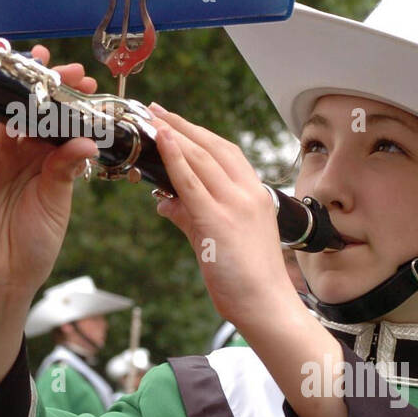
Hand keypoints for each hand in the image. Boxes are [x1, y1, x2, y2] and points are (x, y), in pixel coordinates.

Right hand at [0, 46, 98, 304]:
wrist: (2, 280)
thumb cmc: (33, 246)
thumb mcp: (56, 205)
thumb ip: (64, 171)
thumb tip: (83, 139)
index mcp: (48, 165)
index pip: (60, 125)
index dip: (72, 103)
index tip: (87, 82)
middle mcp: (22, 160)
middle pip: (33, 114)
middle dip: (47, 88)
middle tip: (64, 67)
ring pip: (4, 119)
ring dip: (14, 91)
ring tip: (27, 62)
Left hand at [148, 103, 295, 327]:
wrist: (266, 306)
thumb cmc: (246, 278)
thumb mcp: (218, 239)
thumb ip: (191, 216)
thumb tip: (166, 203)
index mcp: (254, 195)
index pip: (226, 153)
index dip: (198, 133)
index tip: (175, 121)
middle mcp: (248, 193)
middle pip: (213, 148)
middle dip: (181, 126)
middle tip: (155, 110)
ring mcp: (234, 205)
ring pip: (201, 159)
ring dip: (174, 134)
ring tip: (151, 119)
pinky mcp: (217, 221)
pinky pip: (192, 182)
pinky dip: (175, 157)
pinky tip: (161, 139)